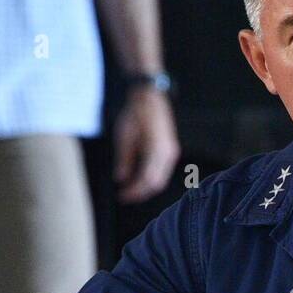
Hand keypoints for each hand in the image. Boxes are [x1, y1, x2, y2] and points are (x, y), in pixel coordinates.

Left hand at [113, 87, 179, 203]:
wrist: (149, 95)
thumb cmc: (136, 113)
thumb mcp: (125, 136)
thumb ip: (124, 159)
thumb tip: (121, 179)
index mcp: (159, 150)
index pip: (148, 180)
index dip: (135, 192)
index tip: (122, 196)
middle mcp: (169, 153)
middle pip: (157, 183)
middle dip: (140, 192)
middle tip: (124, 195)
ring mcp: (171, 152)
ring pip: (160, 179)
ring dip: (144, 186)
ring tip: (129, 188)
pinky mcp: (169, 150)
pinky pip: (161, 171)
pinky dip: (149, 177)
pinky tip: (136, 177)